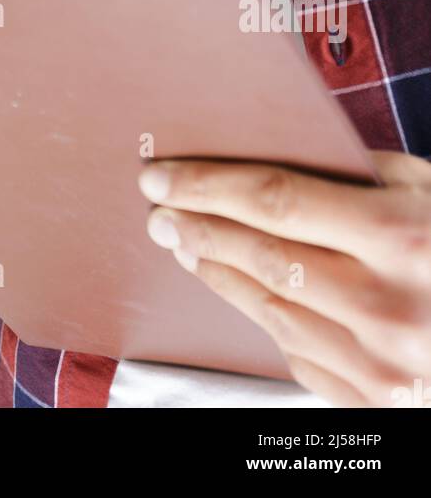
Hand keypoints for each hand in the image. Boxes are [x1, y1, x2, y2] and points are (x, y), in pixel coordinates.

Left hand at [139, 151, 430, 406]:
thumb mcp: (430, 190)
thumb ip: (359, 174)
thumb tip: (273, 155)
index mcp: (402, 237)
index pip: (274, 200)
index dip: (207, 185)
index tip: (161, 174)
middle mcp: (389, 306)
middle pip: (261, 257)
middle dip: (198, 228)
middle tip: (160, 210)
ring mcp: (384, 368)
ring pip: (270, 310)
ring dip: (218, 274)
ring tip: (187, 245)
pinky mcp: (380, 408)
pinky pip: (300, 357)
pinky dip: (264, 320)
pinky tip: (242, 292)